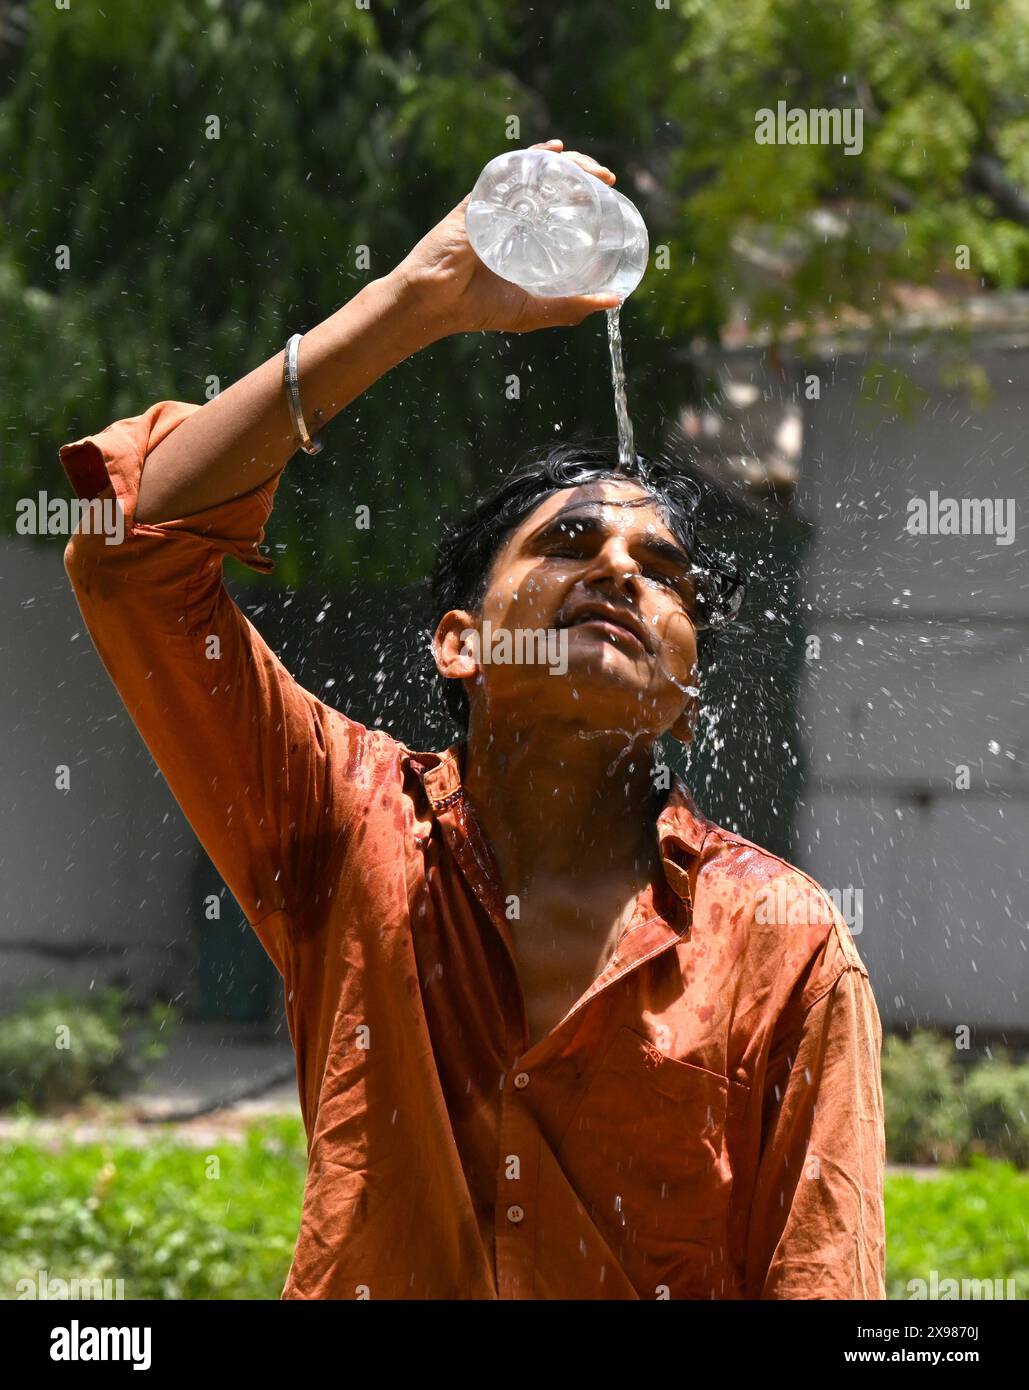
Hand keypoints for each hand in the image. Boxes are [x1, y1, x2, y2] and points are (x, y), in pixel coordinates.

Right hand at [390, 138, 622, 334]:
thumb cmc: (478, 308)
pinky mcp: (480, 201)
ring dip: (566, 164)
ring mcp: (496, 206)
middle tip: (608, 179)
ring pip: (535, 173)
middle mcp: (513, 217)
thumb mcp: (535, 310)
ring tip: (589, 168)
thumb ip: (572, 307)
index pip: (560, 208)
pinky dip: (532, 157)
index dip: (586, 198)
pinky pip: (507, 171)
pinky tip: (554, 152)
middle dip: (583, 175)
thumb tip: (614, 301)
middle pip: (553, 185)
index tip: (611, 197)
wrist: (434, 303)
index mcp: (526, 237)